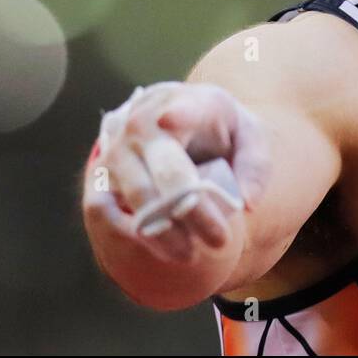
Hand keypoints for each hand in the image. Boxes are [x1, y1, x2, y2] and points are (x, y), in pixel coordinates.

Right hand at [82, 82, 271, 266]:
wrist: (173, 115)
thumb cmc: (216, 129)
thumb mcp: (247, 134)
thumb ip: (255, 164)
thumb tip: (246, 203)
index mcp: (186, 103)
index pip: (180, 110)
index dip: (176, 116)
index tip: (170, 120)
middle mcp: (144, 121)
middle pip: (168, 172)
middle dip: (194, 211)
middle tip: (220, 240)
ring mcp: (117, 145)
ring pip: (138, 195)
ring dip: (165, 231)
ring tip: (191, 254)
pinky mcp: (101, 171)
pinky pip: (106, 208)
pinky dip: (134, 232)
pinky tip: (163, 249)